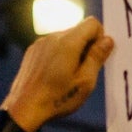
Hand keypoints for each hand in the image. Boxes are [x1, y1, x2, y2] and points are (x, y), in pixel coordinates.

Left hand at [1, 17, 114, 131]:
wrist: (24, 109)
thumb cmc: (57, 98)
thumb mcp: (85, 82)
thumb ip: (97, 57)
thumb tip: (108, 40)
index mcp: (68, 42)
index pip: (92, 23)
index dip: (100, 37)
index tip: (97, 56)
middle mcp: (53, 37)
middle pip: (79, 30)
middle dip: (87, 46)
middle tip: (84, 71)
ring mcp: (40, 43)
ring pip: (65, 38)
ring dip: (73, 51)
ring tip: (68, 76)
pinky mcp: (32, 51)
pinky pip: (52, 45)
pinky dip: (59, 54)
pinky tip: (54, 75)